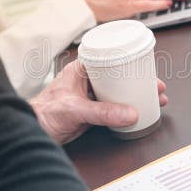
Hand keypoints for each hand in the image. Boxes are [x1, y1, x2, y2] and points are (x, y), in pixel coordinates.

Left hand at [31, 61, 168, 144]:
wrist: (33, 132)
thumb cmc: (43, 113)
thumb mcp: (76, 109)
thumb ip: (102, 113)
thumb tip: (129, 113)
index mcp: (82, 69)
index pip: (110, 58)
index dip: (131, 62)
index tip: (147, 69)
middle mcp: (88, 80)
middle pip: (119, 76)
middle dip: (139, 81)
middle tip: (156, 86)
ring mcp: (91, 96)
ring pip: (119, 92)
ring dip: (136, 96)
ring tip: (154, 100)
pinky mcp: (92, 111)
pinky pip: (114, 107)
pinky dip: (128, 110)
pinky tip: (138, 112)